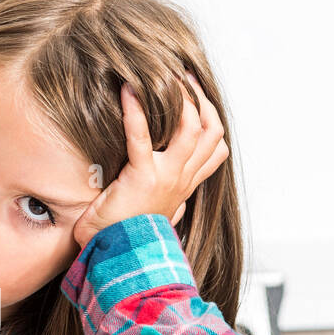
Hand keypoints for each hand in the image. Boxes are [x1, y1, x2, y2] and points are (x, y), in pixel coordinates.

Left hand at [72, 71, 228, 250]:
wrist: (117, 259)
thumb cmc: (126, 237)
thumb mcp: (157, 217)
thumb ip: (169, 203)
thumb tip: (176, 202)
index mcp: (185, 187)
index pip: (216, 151)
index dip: (213, 121)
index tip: (199, 99)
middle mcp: (182, 180)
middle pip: (211, 132)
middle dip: (201, 100)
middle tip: (185, 76)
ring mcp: (167, 178)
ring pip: (191, 128)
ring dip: (180, 98)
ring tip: (165, 76)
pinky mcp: (142, 177)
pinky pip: (142, 136)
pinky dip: (135, 110)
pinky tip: (127, 90)